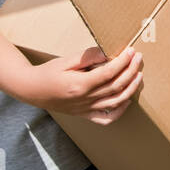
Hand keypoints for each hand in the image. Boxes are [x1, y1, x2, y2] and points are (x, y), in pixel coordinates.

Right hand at [25, 46, 142, 124]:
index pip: (109, 72)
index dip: (123, 61)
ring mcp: (85, 110)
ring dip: (130, 88)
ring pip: (115, 102)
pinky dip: (120, 111)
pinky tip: (127, 100)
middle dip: (131, 71)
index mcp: (79, 85)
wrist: (31, 90)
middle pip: (115, 86)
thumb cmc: (48, 72)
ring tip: (138, 75)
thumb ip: (88, 57)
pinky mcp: (84, 115)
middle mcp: (84, 99)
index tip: (131, 51)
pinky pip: (106, 118)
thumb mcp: (66, 60)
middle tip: (138, 58)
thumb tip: (107, 53)